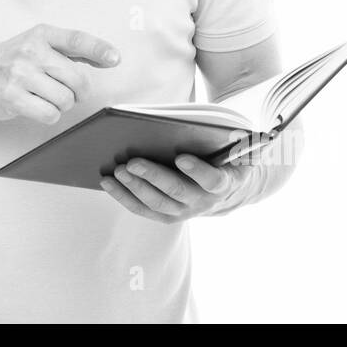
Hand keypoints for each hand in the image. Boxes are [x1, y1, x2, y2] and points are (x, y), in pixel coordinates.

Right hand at [0, 23, 120, 124]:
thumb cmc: (11, 61)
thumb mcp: (37, 44)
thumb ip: (70, 50)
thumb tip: (108, 57)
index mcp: (40, 34)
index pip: (76, 39)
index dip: (99, 49)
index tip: (115, 59)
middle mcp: (30, 51)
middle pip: (76, 79)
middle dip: (80, 91)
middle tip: (72, 92)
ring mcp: (20, 74)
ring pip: (65, 100)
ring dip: (63, 104)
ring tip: (49, 98)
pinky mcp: (13, 97)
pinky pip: (50, 114)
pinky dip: (50, 115)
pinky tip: (39, 106)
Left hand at [99, 154, 257, 221]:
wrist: (224, 183)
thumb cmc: (226, 155)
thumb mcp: (239, 145)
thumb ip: (239, 139)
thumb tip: (234, 131)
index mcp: (225, 182)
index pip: (213, 180)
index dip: (198, 170)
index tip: (181, 156)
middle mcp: (204, 202)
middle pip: (177, 192)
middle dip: (153, 177)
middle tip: (131, 162)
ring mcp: (184, 211)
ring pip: (156, 203)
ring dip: (133, 187)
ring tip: (115, 170)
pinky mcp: (166, 215)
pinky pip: (142, 209)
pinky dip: (123, 196)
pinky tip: (107, 181)